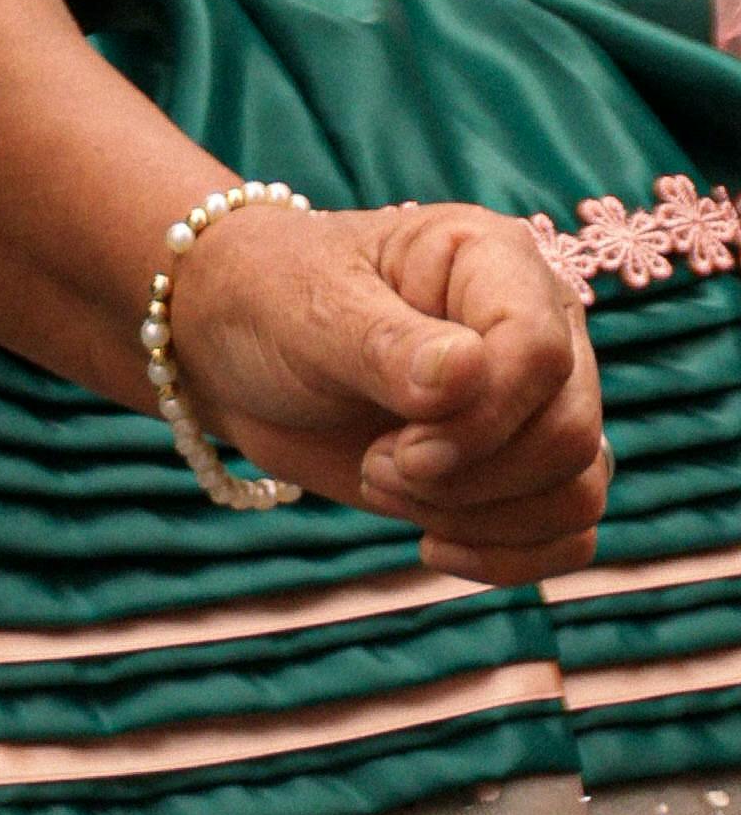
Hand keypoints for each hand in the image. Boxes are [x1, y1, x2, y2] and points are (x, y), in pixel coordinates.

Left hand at [161, 197, 604, 579]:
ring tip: (385, 485)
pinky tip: (433, 542)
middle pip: (569, 432)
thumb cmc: (272, 300)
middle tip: (377, 468)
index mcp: (492, 258)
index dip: (483, 419)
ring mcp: (536, 397)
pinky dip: (509, 556)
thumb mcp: (312, 310)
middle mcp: (536, 323)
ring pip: (576, 489)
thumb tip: (466, 373)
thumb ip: (386, 344)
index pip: (539, 352)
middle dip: (471, 477)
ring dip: (480, 519)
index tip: (401, 451)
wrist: (239, 347)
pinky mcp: (522, 463)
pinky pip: (569, 531)